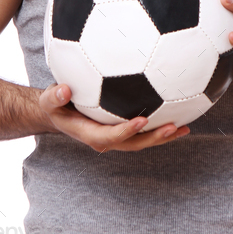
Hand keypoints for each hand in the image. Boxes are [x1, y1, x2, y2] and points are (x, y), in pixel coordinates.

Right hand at [39, 84, 189, 151]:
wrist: (58, 112)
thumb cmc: (55, 104)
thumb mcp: (48, 100)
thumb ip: (54, 96)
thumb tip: (64, 90)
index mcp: (90, 134)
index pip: (111, 136)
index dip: (126, 131)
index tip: (142, 120)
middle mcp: (106, 138)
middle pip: (133, 143)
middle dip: (154, 138)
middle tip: (173, 127)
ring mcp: (116, 136)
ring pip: (142, 141)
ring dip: (162, 136)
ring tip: (184, 127)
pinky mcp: (123, 129)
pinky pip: (143, 132)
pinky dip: (160, 127)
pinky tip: (178, 116)